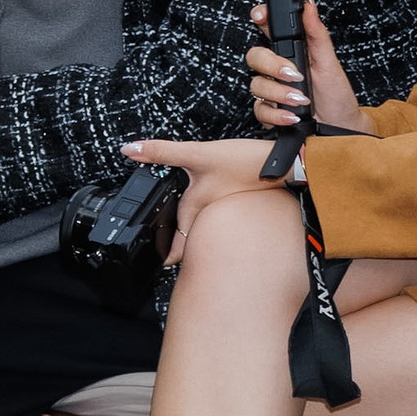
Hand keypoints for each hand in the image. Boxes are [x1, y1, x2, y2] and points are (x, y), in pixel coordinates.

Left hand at [122, 137, 278, 263]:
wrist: (287, 165)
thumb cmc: (245, 165)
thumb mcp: (198, 154)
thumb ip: (162, 152)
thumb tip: (129, 149)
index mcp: (196, 211)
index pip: (176, 248)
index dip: (163, 259)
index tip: (154, 265)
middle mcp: (210, 217)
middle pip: (189, 242)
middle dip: (176, 250)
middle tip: (162, 254)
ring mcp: (224, 212)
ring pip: (204, 231)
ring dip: (192, 235)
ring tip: (180, 236)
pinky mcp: (236, 203)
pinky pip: (218, 219)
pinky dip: (209, 220)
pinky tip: (209, 209)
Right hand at [247, 0, 371, 133]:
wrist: (341, 127)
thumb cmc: (337, 95)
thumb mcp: (330, 62)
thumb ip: (317, 33)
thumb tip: (309, 5)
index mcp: (290, 51)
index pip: (267, 28)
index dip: (259, 19)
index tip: (260, 18)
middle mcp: (277, 68)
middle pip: (254, 55)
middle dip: (271, 65)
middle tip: (294, 74)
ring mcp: (272, 89)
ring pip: (255, 84)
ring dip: (278, 93)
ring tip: (301, 99)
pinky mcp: (270, 110)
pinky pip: (259, 109)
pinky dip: (276, 113)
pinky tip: (291, 115)